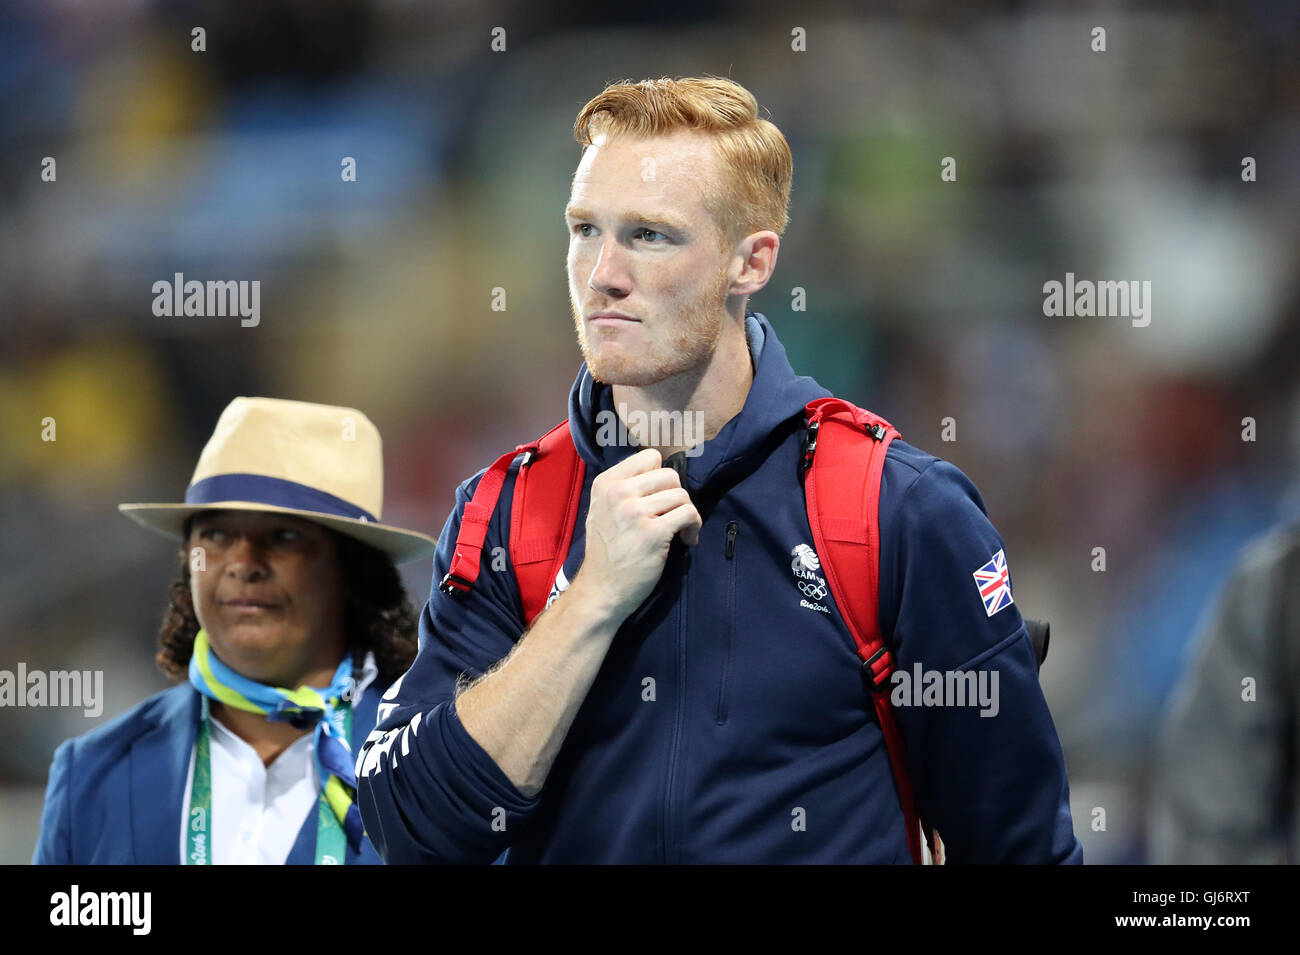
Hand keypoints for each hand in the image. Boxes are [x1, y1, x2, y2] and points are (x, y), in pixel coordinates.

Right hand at [572, 448, 701, 619]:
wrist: (602, 590)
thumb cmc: (607, 551)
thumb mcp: (603, 509)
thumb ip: (625, 488)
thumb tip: (660, 472)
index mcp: (606, 483)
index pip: (649, 456)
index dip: (660, 476)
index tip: (660, 496)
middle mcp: (618, 493)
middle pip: (669, 475)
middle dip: (676, 496)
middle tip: (672, 516)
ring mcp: (635, 512)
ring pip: (682, 495)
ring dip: (688, 514)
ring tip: (681, 530)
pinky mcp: (653, 533)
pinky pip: (689, 514)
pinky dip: (694, 527)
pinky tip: (687, 539)